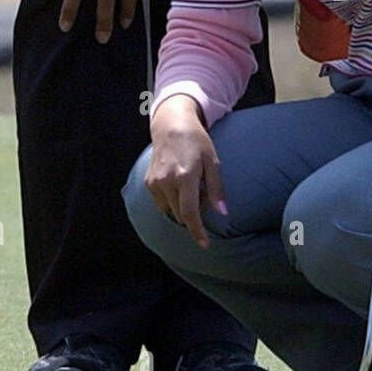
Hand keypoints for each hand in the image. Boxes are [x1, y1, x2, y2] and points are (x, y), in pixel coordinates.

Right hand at [146, 96, 226, 248]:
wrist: (171, 125)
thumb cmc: (197, 142)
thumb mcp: (213, 162)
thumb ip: (217, 189)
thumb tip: (222, 213)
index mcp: (185, 176)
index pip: (190, 213)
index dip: (198, 231)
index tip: (205, 244)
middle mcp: (167, 181)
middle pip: (181, 214)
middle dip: (194, 212)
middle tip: (202, 192)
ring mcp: (155, 182)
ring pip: (171, 210)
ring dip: (182, 206)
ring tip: (191, 185)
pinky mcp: (149, 182)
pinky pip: (162, 202)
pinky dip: (172, 200)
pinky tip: (179, 183)